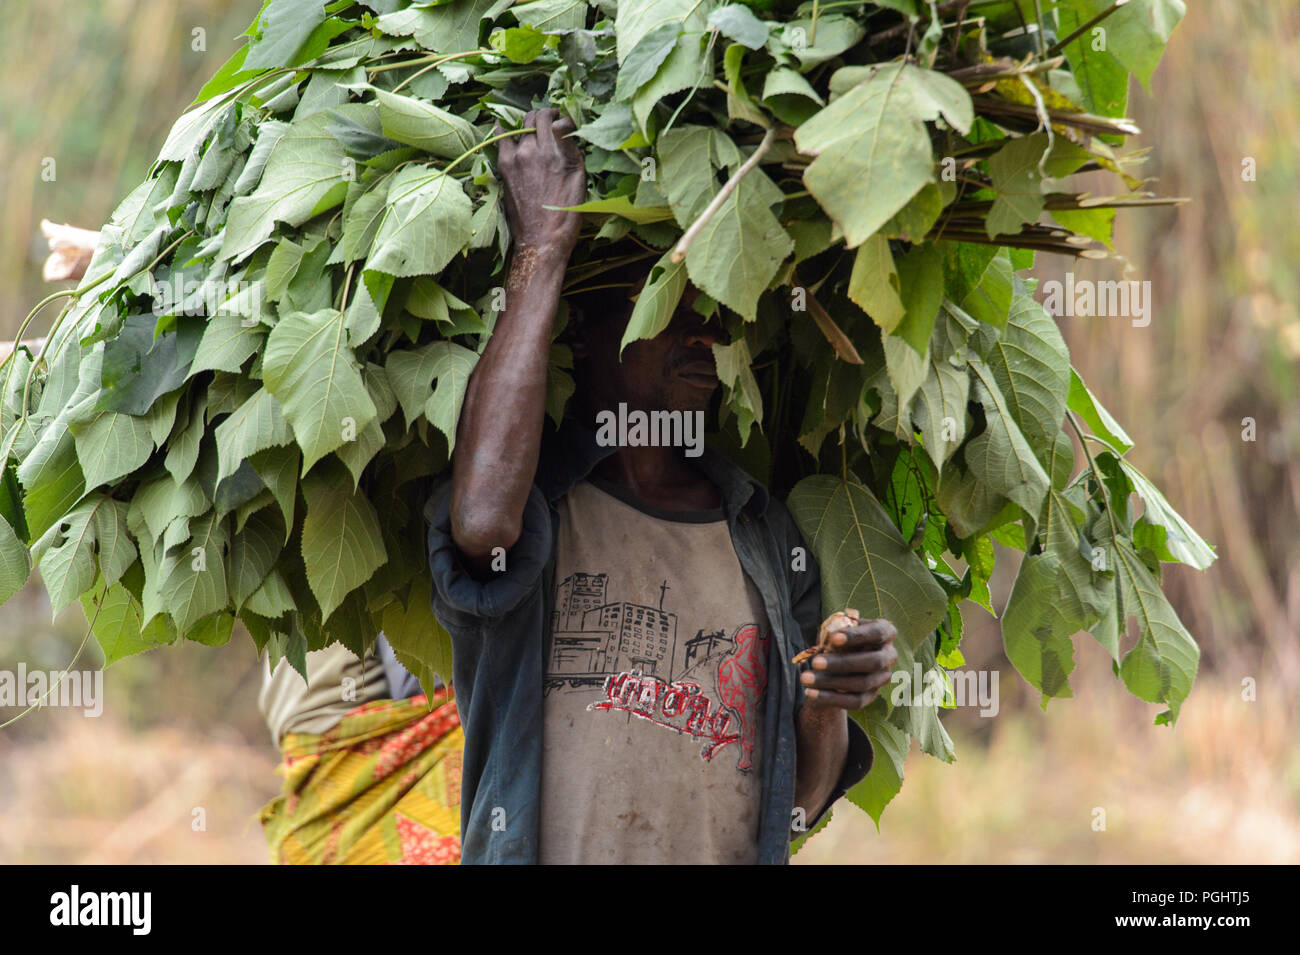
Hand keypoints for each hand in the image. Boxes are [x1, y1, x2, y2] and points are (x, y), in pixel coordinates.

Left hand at [496, 108, 586, 255]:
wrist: (541, 240)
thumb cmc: (566, 214)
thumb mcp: (578, 180)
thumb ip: (571, 150)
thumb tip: (565, 129)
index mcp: (555, 153)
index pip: (557, 119)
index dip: (563, 117)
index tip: (565, 122)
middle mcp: (533, 150)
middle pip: (536, 117)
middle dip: (545, 115)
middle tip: (550, 121)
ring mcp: (515, 157)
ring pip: (519, 125)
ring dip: (528, 122)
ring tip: (533, 128)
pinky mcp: (504, 167)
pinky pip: (500, 138)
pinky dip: (502, 129)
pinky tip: (504, 126)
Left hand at [800, 618, 897, 708]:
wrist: (837, 662)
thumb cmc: (838, 639)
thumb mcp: (835, 632)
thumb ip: (834, 633)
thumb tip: (829, 640)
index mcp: (885, 632)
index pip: (877, 633)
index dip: (857, 636)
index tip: (833, 638)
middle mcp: (889, 655)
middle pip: (873, 662)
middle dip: (843, 663)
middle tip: (815, 662)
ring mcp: (882, 677)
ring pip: (862, 683)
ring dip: (831, 682)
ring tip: (805, 678)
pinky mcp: (871, 696)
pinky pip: (854, 701)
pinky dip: (831, 698)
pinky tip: (810, 693)